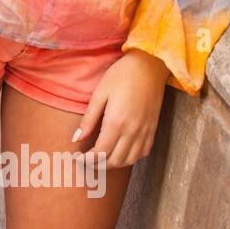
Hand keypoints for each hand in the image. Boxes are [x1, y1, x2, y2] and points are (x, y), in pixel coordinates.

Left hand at [74, 50, 170, 168]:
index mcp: (116, 122)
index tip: (78, 158)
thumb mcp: (99, 94)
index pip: (100, 153)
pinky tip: (120, 151)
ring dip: (113, 164)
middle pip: (114, 161)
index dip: (87, 160)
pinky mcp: (153, 128)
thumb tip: (76, 139)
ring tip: (101, 158)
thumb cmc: (122, 75)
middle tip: (86, 160)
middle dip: (97, 165)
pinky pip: (143, 152)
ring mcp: (145, 130)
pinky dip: (130, 157)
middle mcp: (133, 130)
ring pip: (129, 160)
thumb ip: (88, 119)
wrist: (151, 63)